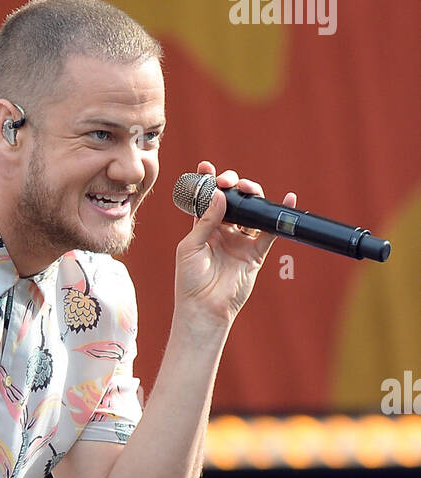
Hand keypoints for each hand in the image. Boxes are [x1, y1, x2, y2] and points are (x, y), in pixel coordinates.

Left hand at [174, 160, 296, 327]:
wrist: (204, 309)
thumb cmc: (190, 280)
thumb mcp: (191, 246)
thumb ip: (206, 220)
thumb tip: (219, 194)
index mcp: (202, 228)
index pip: (207, 198)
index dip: (207, 181)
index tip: (206, 167)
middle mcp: (223, 231)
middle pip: (232, 200)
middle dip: (232, 185)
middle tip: (228, 182)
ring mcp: (241, 241)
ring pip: (252, 211)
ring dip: (252, 196)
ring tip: (248, 190)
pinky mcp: (256, 253)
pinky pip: (271, 231)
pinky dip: (279, 216)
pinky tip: (288, 200)